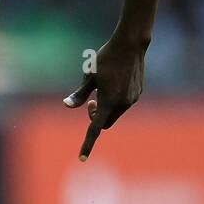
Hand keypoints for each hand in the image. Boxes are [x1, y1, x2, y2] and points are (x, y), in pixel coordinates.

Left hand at [63, 35, 146, 160]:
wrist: (131, 45)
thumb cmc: (106, 58)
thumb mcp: (89, 75)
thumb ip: (79, 94)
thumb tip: (66, 105)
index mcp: (108, 101)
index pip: (95, 128)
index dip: (87, 144)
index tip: (82, 158)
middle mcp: (122, 104)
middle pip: (105, 122)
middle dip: (95, 117)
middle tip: (90, 102)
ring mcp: (132, 99)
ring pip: (114, 113)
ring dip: (105, 108)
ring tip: (101, 88)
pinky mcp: (137, 93)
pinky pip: (123, 104)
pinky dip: (115, 102)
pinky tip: (113, 83)